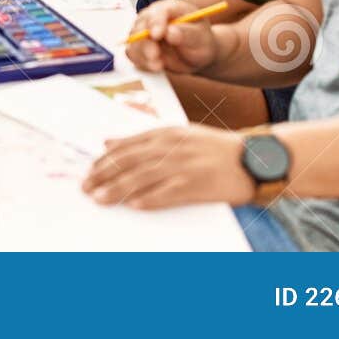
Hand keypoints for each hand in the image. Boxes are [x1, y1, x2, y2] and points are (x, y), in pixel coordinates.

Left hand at [82, 125, 254, 209]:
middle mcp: (171, 147)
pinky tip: (135, 205)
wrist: (254, 158)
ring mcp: (184, 165)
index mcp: (166, 134)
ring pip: (143, 177)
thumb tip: (107, 142)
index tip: (88, 171)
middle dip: (103, 175)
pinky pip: (169, 193)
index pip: (126, 146)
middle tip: (85, 188)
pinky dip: (151, 199)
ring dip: (118, 189)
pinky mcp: (197, 184)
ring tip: (100, 199)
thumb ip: (142, 138)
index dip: (105, 160)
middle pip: (129, 162)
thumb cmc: (214, 149)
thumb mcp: (177, 134)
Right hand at [125, 0, 222, 73]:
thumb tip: (171, 31)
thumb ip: (187, 34)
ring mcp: (145, 30)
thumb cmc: (200, 43)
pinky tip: (154, 66)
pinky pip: (133, 52)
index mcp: (171, 8)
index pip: (159, 10)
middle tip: (154, 56)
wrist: (197, 56)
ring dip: (142, 54)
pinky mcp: (140, 45)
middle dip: (145, 42)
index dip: (156, 22)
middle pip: (141, 24)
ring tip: (158, 65)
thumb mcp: (200, 38)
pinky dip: (140, 61)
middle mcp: (154, 16)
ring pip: (134, 40)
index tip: (157, 35)